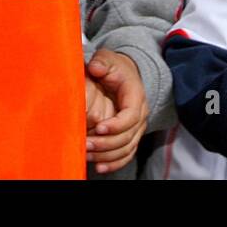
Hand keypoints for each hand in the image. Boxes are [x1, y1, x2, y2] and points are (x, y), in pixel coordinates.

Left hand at [84, 50, 148, 172]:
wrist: (125, 74)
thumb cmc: (114, 68)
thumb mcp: (108, 59)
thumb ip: (102, 62)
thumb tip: (95, 67)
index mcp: (136, 98)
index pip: (130, 116)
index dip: (116, 124)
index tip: (98, 127)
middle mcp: (139, 116)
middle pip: (127, 136)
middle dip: (106, 143)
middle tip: (86, 144)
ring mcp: (136, 128)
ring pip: (126, 148)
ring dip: (107, 155)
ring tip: (87, 155)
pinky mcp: (130, 136)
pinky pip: (126, 154)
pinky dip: (114, 163)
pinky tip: (100, 167)